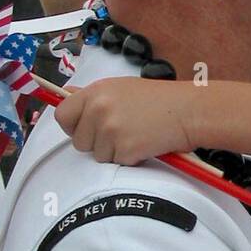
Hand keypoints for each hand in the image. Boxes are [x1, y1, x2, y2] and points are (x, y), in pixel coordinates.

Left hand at [55, 79, 198, 163]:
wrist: (187, 111)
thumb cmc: (159, 100)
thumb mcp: (121, 88)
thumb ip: (93, 96)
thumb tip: (65, 94)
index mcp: (95, 92)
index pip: (62, 114)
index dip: (72, 126)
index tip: (85, 129)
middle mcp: (99, 109)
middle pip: (79, 141)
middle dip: (96, 143)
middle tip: (120, 133)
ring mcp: (110, 130)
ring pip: (98, 155)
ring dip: (114, 152)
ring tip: (135, 136)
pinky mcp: (124, 149)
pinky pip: (117, 162)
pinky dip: (130, 158)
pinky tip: (143, 143)